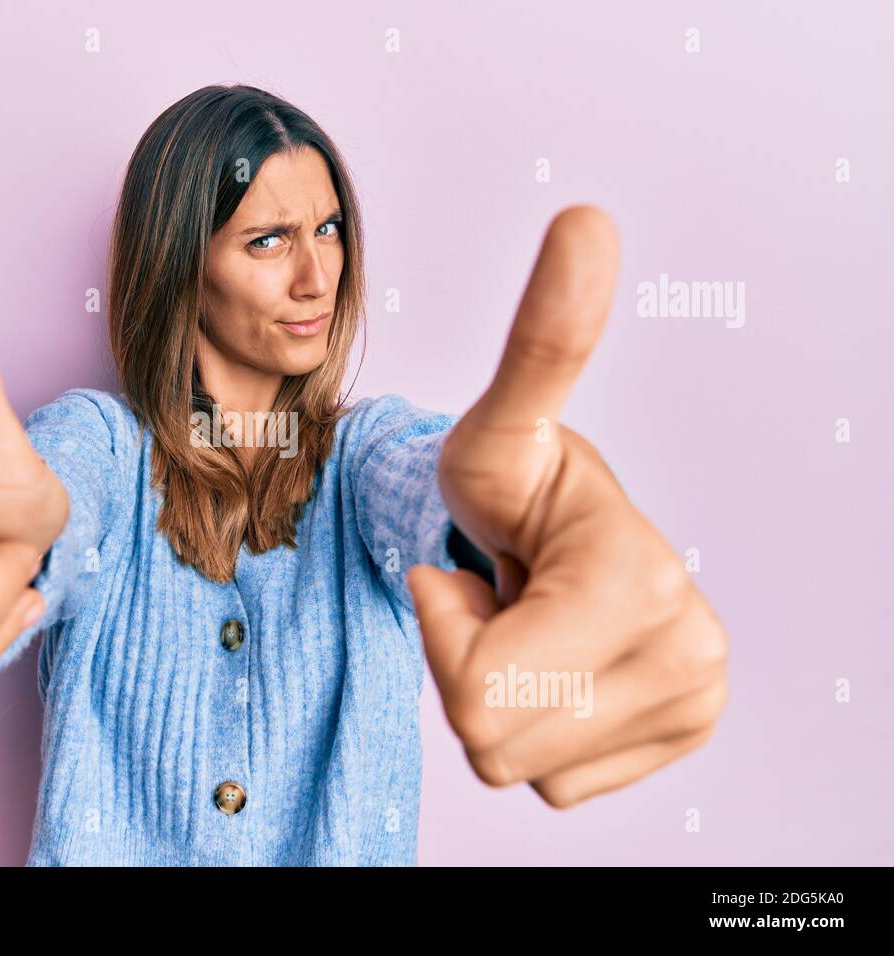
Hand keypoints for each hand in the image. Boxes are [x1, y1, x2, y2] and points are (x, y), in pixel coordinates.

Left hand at [407, 206, 728, 808]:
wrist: (556, 527)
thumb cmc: (509, 483)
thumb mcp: (495, 428)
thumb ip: (540, 343)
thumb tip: (585, 219)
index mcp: (641, 585)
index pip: (478, 695)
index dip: (449, 628)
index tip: (487, 565)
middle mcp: (692, 652)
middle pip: (493, 739)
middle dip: (470, 664)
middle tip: (504, 596)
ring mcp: (694, 700)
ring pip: (516, 766)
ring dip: (498, 691)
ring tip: (530, 621)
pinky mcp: (681, 733)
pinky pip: (549, 786)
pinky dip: (534, 728)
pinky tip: (558, 660)